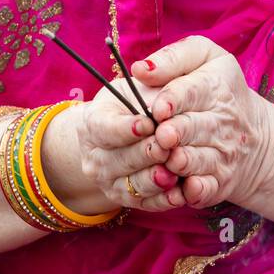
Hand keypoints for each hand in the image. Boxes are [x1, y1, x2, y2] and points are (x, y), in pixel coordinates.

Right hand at [45, 81, 184, 212]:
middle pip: (120, 159)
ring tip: (173, 170)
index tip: (149, 123)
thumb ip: (152, 70)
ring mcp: (109, 180)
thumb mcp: (145, 81)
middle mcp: (95, 155)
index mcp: (93, 122)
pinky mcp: (127, 199)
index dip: (127, 127)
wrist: (139, 130)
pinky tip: (180, 192)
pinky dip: (163, 200)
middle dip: (146, 153)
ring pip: (132, 185)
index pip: (105, 127)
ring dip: (154, 179)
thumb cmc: (145, 99)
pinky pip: (145, 204)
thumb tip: (146, 69)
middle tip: (167, 146)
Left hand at [130, 36, 273, 208]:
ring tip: (166, 159)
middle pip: (192, 128)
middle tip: (161, 136)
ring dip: (178, 163)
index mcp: (215, 86)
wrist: (252, 135)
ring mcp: (221, 154)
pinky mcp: (218, 182)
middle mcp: (222, 122)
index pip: (192, 91)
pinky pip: (203, 189)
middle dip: (173, 134)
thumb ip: (172, 57)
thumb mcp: (204, 58)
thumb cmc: (216, 88)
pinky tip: (178, 187)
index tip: (157, 108)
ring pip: (194, 161)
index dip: (172, 100)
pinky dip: (190, 191)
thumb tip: (139, 69)